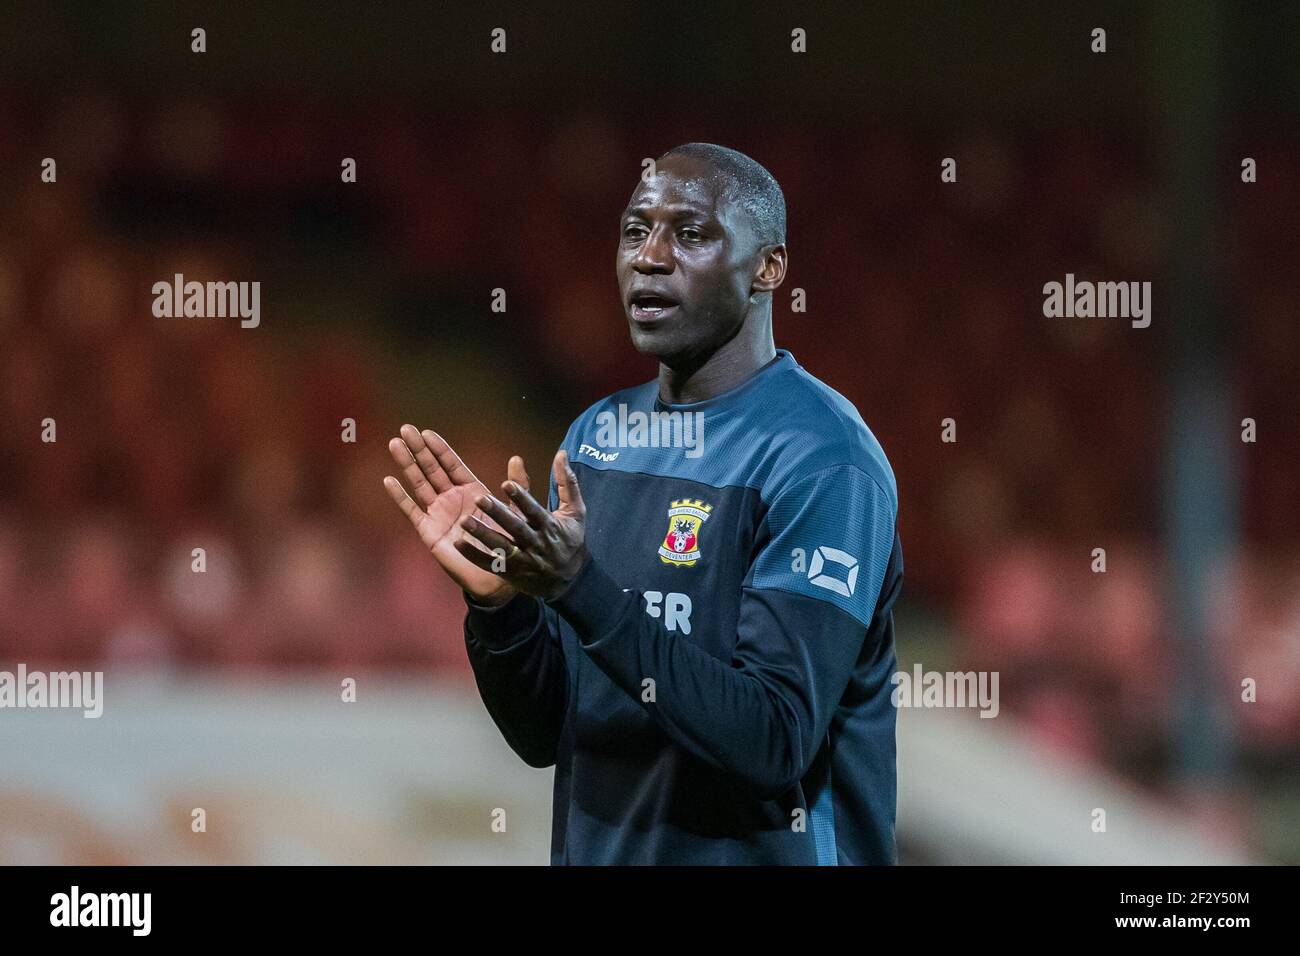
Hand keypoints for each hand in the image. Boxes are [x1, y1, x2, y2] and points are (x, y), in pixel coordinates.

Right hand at [382, 424, 520, 606]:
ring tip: (394, 444)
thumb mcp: (515, 511)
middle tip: (405, 428)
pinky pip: (412, 511)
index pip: (452, 464)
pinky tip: (389, 480)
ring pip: (419, 484)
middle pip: (432, 469)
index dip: (439, 448)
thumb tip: (516, 458)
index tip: (427, 431)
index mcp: (471, 491)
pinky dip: (400, 496)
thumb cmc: (507, 544)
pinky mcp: (429, 532)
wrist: (498, 576)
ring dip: (407, 465)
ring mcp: (439, 514)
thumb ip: (517, 486)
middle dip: (419, 449)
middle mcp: (452, 499)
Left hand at [455, 449, 588, 600]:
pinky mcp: (511, 573)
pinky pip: (490, 564)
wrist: (569, 581)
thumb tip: (561, 454)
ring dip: (482, 534)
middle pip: (515, 528)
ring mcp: (522, 560)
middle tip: (480, 499)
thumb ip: (567, 482)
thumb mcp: (575, 511)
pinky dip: (475, 555)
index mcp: (549, 526)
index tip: (506, 484)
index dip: (521, 498)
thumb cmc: (570, 540)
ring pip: (500, 546)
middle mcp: (535, 543)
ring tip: (465, 521)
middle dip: (498, 514)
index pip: (534, 511)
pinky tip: (459, 543)